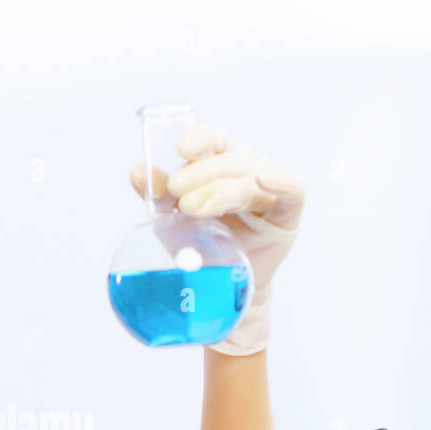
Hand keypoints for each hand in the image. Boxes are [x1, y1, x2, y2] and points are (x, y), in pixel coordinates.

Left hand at [131, 124, 305, 354]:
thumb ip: (159, 197)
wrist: (220, 289)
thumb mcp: (174, 221)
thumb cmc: (200, 247)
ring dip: (221, 189)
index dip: (200, 139)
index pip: (214, 140)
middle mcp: (247, 170)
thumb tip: (138, 173)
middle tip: (176, 192)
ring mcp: (269, 190)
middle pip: (230, 159)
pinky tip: (263, 182)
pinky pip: (293, 190)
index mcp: (220, 163)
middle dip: (201, 173)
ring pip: (251, 176)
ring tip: (192, 209)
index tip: (182, 149)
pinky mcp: (287, 213)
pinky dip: (280, 183)